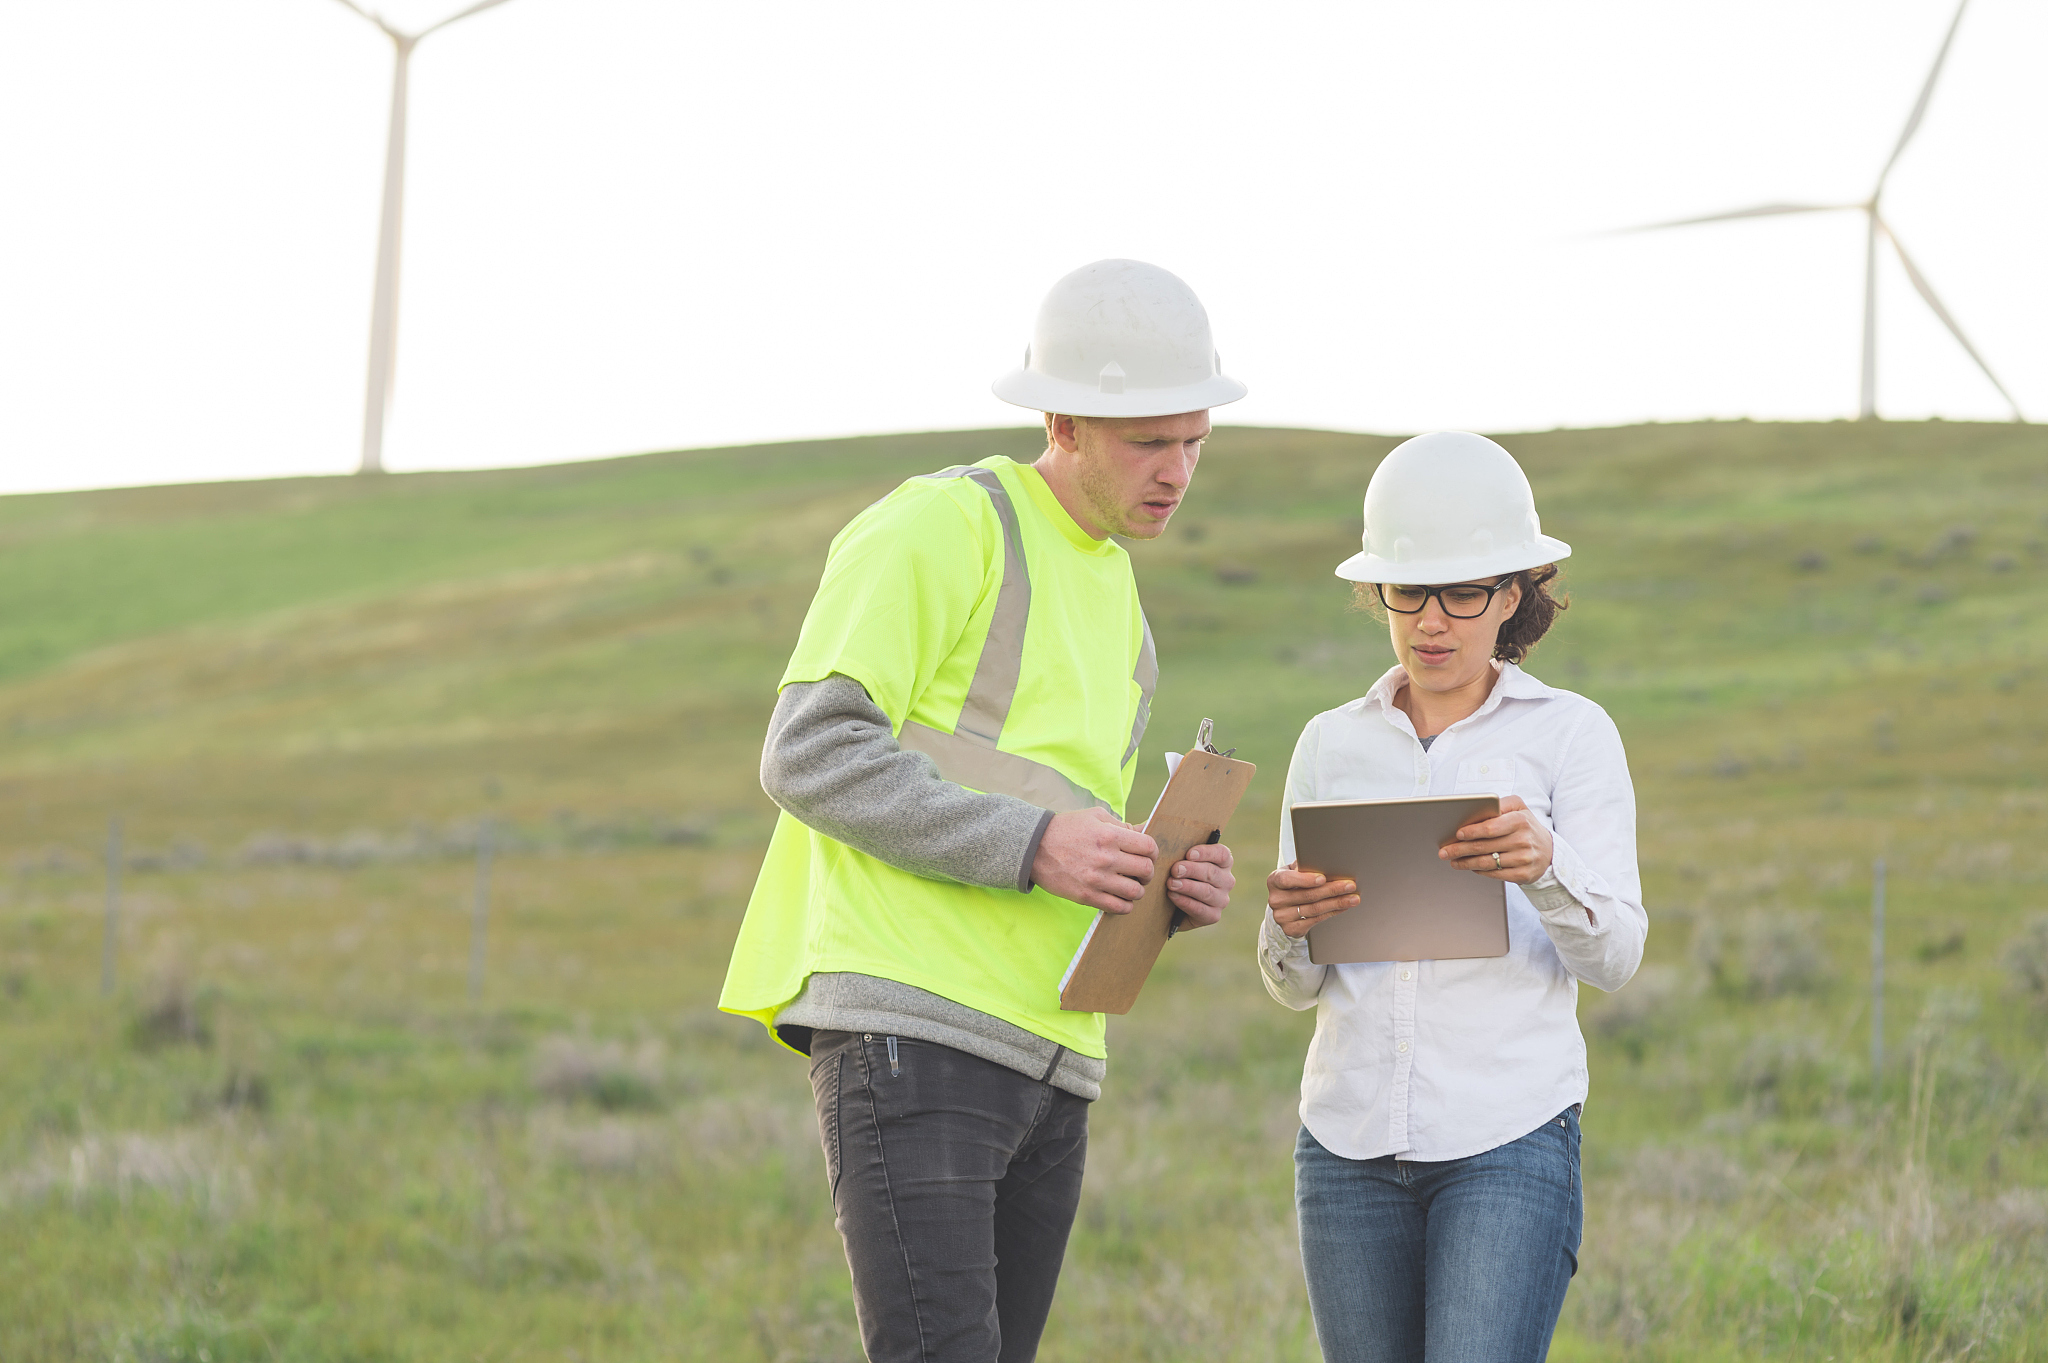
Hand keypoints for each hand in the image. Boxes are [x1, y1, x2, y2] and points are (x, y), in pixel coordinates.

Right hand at [1031, 808, 1157, 912]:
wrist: (1034, 848)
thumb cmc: (1066, 829)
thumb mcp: (1095, 817)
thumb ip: (1122, 824)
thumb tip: (1146, 829)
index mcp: (1110, 835)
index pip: (1149, 847)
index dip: (1152, 851)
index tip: (1147, 854)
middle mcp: (1106, 858)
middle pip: (1146, 870)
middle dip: (1147, 871)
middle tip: (1139, 871)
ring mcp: (1097, 879)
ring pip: (1136, 891)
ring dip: (1137, 889)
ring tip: (1129, 885)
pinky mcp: (1088, 896)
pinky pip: (1119, 907)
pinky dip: (1125, 905)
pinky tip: (1119, 897)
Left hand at [1164, 841, 1234, 930]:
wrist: (1167, 904)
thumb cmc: (1173, 872)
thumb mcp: (1174, 856)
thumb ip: (1173, 843)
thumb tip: (1163, 824)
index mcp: (1223, 861)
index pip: (1222, 854)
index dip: (1206, 853)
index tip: (1189, 854)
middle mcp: (1226, 880)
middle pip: (1212, 873)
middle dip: (1192, 870)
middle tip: (1175, 869)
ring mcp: (1222, 899)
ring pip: (1207, 892)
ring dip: (1188, 887)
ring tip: (1170, 883)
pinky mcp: (1213, 915)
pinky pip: (1202, 910)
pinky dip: (1186, 902)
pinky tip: (1173, 896)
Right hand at [1267, 862, 1358, 938]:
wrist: (1286, 905)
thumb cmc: (1295, 882)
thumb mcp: (1295, 871)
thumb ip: (1305, 867)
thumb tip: (1327, 863)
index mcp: (1274, 880)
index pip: (1287, 879)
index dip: (1305, 879)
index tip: (1323, 878)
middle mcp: (1275, 899)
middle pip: (1307, 895)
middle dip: (1332, 890)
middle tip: (1350, 885)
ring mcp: (1281, 916)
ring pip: (1314, 909)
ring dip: (1337, 903)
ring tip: (1353, 898)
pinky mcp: (1290, 929)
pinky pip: (1315, 920)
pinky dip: (1332, 913)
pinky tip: (1343, 907)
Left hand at [1439, 795, 1552, 884]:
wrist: (1549, 852)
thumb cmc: (1525, 826)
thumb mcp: (1518, 808)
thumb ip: (1499, 805)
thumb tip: (1476, 808)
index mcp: (1520, 820)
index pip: (1491, 827)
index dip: (1472, 831)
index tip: (1457, 834)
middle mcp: (1523, 840)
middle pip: (1484, 846)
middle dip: (1460, 849)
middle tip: (1444, 851)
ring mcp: (1524, 859)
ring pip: (1487, 862)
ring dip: (1465, 862)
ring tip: (1452, 860)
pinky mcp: (1523, 875)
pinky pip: (1495, 874)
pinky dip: (1479, 871)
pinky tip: (1470, 867)